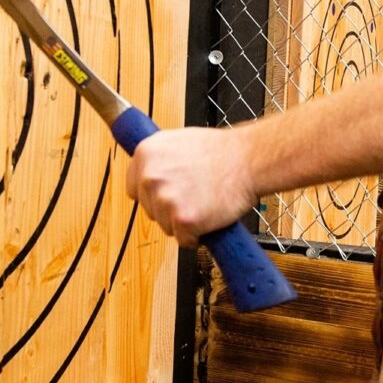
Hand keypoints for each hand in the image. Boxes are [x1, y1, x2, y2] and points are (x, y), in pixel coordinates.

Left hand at [125, 126, 256, 246]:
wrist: (248, 160)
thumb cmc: (222, 151)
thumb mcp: (179, 142)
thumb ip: (160, 160)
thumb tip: (148, 173)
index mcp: (145, 154)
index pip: (133, 188)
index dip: (153, 194)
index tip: (167, 195)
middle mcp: (149, 176)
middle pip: (150, 209)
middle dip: (169, 208)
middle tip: (194, 196)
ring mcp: (165, 199)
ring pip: (165, 226)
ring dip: (183, 222)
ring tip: (204, 202)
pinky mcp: (182, 219)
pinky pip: (184, 240)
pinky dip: (196, 235)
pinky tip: (209, 217)